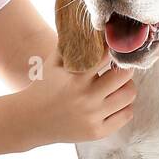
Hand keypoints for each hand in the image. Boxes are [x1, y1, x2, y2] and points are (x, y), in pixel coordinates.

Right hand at [19, 53, 135, 146]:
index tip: (116, 48)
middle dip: (125, 68)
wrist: (30, 121)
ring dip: (127, 87)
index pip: (107, 57)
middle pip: (124, 76)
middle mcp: (86, 97)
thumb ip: (70, 44)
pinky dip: (125, 107)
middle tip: (121, 66)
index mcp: (75, 78)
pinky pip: (125, 115)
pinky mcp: (97, 132)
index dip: (115, 50)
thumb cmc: (43, 87)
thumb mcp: (53, 63)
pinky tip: (115, 102)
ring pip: (128, 95)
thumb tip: (88, 26)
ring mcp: (93, 116)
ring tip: (119, 84)